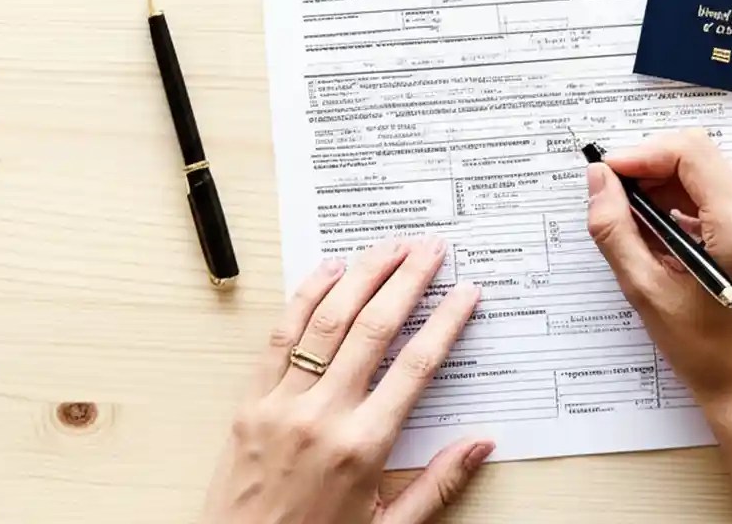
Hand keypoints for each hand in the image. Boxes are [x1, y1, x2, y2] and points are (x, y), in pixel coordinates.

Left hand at [200, 238, 493, 523]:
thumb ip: (439, 483)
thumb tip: (482, 444)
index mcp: (364, 446)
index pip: (417, 366)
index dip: (445, 321)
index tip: (466, 294)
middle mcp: (324, 416)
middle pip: (375, 329)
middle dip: (408, 281)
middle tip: (431, 250)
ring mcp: (283, 404)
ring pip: (327, 321)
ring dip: (361, 277)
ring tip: (387, 247)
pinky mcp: (250, 403)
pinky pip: (280, 338)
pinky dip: (304, 298)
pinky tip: (327, 272)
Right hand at [585, 129, 731, 411]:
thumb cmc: (705, 350)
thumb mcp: (646, 290)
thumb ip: (615, 229)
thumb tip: (598, 179)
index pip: (689, 152)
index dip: (640, 154)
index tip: (606, 173)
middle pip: (697, 156)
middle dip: (648, 169)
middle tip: (613, 199)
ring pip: (705, 170)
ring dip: (663, 186)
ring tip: (636, 225)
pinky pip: (717, 191)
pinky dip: (682, 201)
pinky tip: (661, 234)